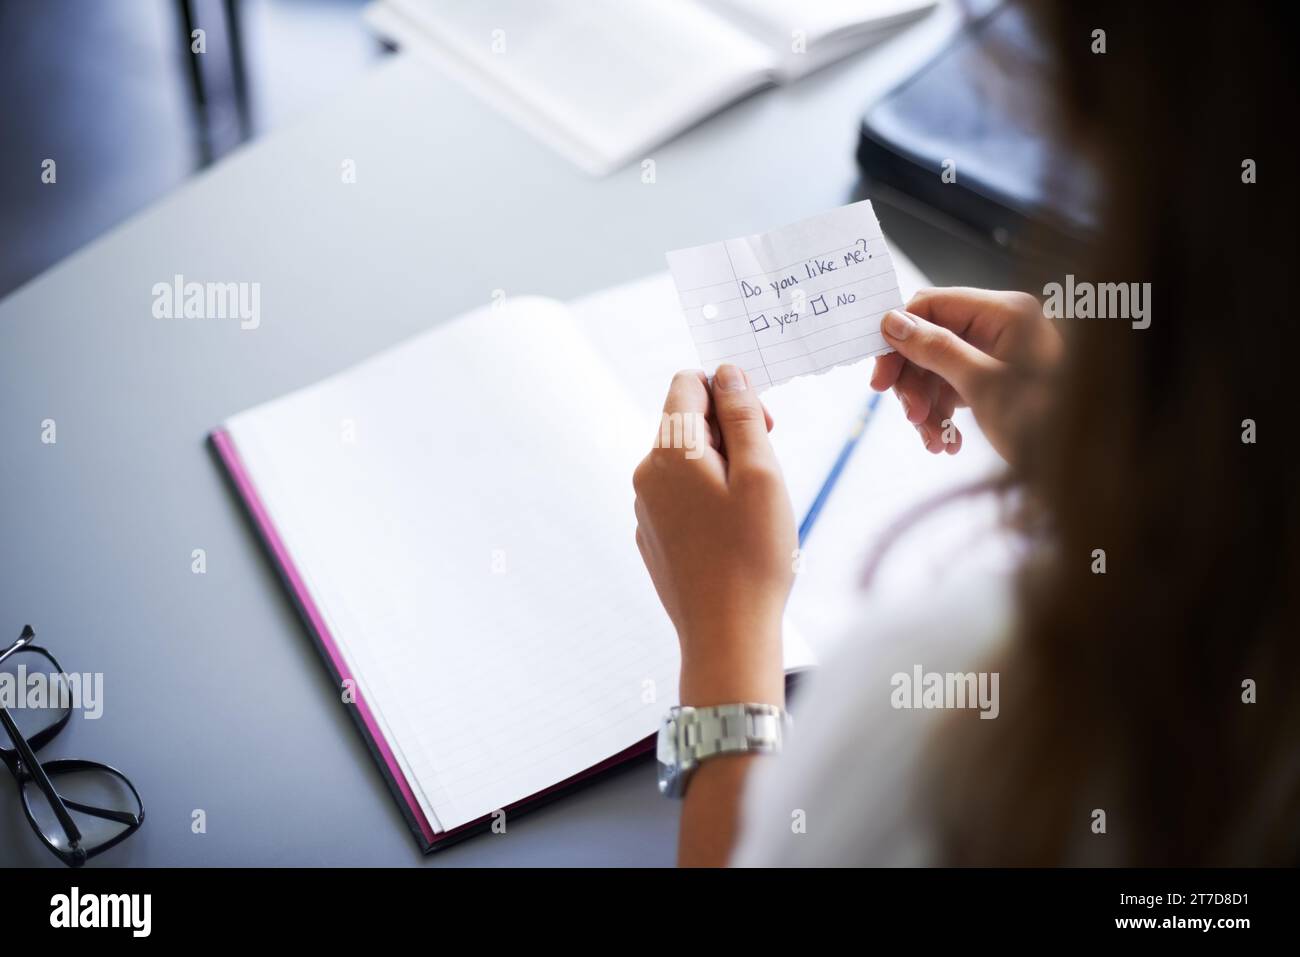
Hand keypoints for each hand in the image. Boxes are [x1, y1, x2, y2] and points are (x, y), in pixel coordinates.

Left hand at [633, 364, 793, 707]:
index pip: (687, 383)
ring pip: (685, 460)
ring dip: (721, 466)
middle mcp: (645, 473)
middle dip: (729, 431)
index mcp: (669, 451)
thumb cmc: (752, 555)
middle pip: (686, 421)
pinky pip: (680, 496)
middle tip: (767, 469)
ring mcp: (644, 507)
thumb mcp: (761, 474)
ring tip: (752, 509)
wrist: (726, 634)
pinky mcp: (651, 536)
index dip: (729, 392)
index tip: (762, 426)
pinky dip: (708, 498)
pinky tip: (733, 534)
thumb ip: (743, 415)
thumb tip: (727, 372)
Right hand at [871, 287, 1062, 463]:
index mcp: (1005, 312)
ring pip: (938, 368)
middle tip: (912, 417)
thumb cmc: (1044, 422)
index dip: (899, 339)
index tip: (881, 379)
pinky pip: (954, 387)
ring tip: (934, 440)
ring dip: (927, 405)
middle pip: (931, 339)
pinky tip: (946, 442)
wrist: (1082, 465)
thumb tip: (893, 322)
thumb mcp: (982, 385)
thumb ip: (936, 349)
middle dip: (915, 381)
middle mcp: (1002, 326)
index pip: (931, 305)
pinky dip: (944, 414)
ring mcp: (999, 353)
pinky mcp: (996, 378)